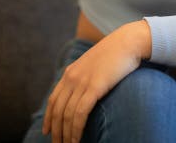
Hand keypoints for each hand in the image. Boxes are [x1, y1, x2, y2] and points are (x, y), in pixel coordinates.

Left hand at [43, 21, 151, 142]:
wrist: (127, 42)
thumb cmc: (115, 55)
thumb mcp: (94, 65)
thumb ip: (86, 77)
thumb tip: (85, 93)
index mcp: (70, 73)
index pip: (53, 99)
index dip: (49, 117)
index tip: (47, 131)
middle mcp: (72, 78)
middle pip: (57, 110)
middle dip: (56, 131)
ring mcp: (82, 82)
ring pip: (67, 114)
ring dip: (66, 134)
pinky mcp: (94, 87)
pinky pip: (80, 113)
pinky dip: (76, 129)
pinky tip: (76, 139)